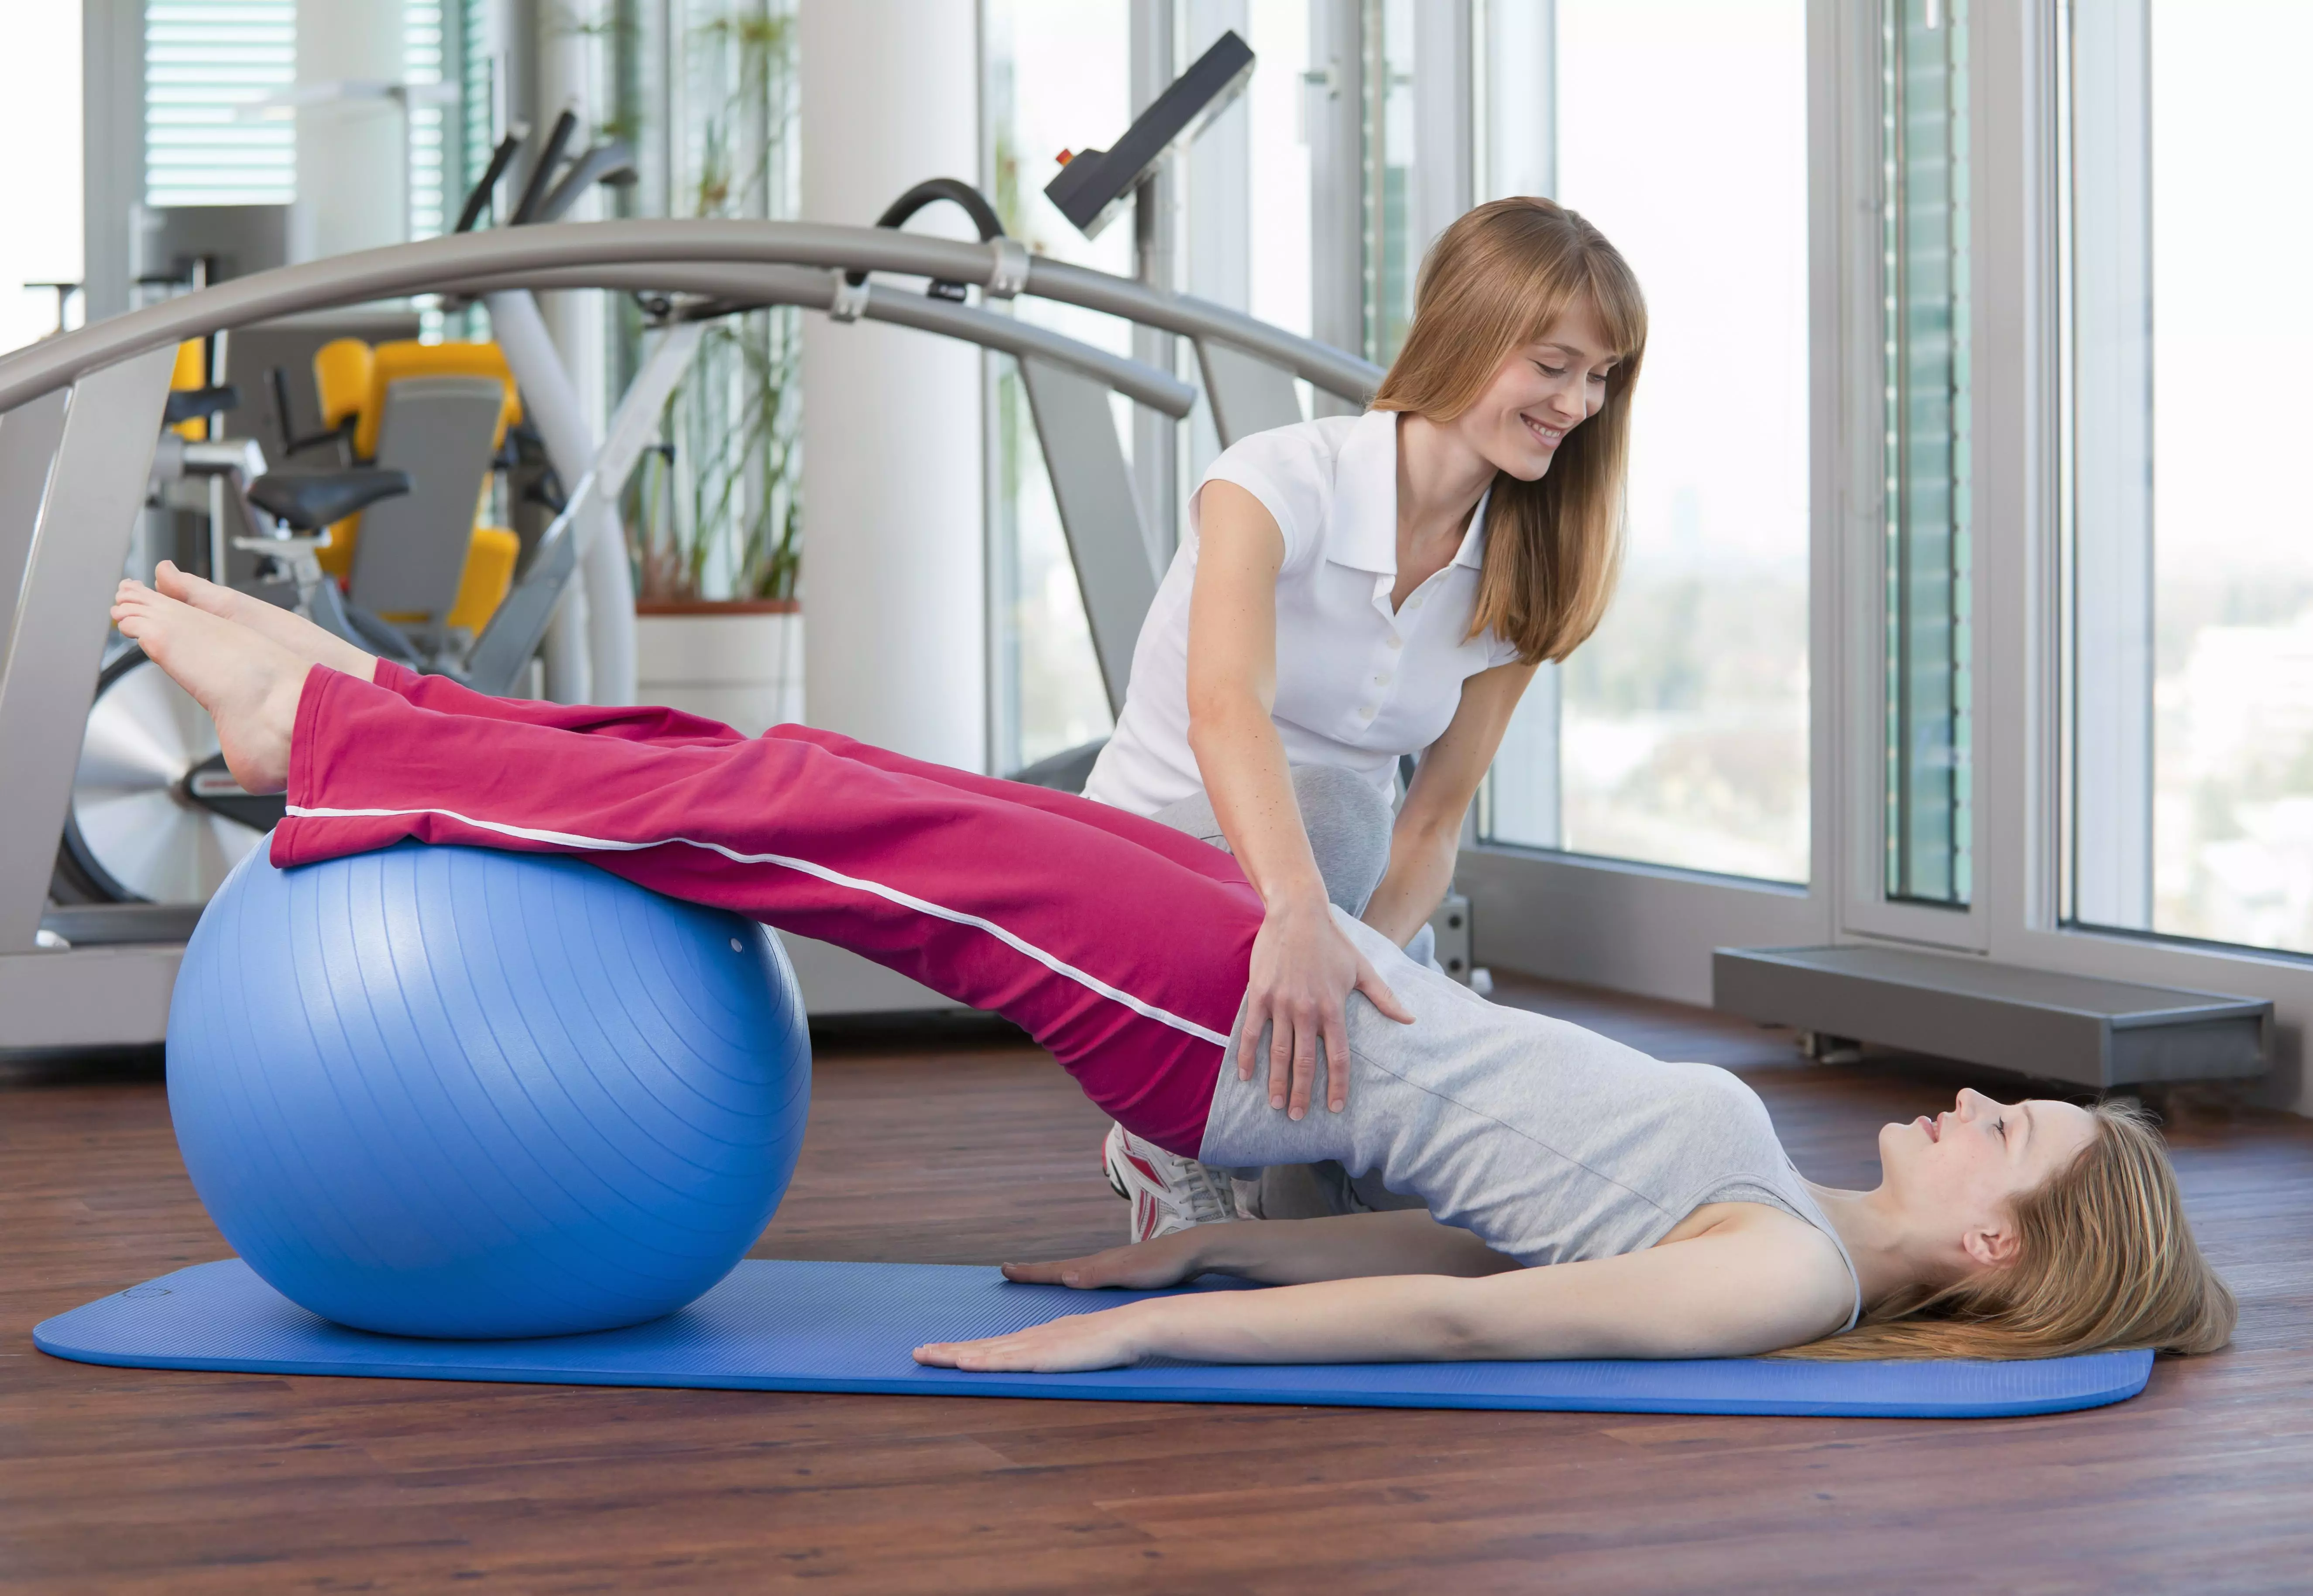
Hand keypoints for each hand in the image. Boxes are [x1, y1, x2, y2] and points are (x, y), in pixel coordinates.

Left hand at [914, 1303, 1147, 1371]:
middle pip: (981, 1345)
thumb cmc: (1109, 1341)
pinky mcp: (1044, 1356)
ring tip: (926, 1356)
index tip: (940, 1351)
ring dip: (954, 1354)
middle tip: (917, 1353)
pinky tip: (963, 1362)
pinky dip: (982, 1361)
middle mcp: (1029, 1339)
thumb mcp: (1075, 1346)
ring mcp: (1035, 1346)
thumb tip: (1042, 1355)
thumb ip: (1056, 1351)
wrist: (1131, 1328)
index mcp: (1036, 1338)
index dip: (966, 1349)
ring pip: (986, 1351)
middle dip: (947, 1350)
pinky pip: (1006, 1361)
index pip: (993, 1345)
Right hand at [998, 1231, 1205, 1290]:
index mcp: (1097, 1265)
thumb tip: (1065, 1276)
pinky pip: (1088, 1275)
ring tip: (1035, 1275)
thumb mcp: (1130, 1273)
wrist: (1193, 1251)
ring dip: (1052, 1273)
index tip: (1005, 1269)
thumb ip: (1098, 1274)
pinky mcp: (1124, 1271)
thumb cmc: (1164, 1265)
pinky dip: (1073, 1277)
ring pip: (1073, 1270)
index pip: (1057, 1269)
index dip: (1031, 1272)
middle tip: (1009, 1270)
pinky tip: (1077, 1283)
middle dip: (1034, 1271)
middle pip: (1060, 1267)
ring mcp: (1112, 1266)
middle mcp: (1100, 1263)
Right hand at [1242, 895, 1413, 1117]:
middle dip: (1301, 1093)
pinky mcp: (1260, 994)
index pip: (1337, 1057)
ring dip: (1276, 1082)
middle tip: (1297, 1117)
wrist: (1298, 912)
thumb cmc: (1333, 941)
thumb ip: (1385, 997)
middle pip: (1304, 1062)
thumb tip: (1410, 1019)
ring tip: (1275, 1104)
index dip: (1336, 1086)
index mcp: (1334, 1008)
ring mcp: (1281, 1003)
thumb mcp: (1362, 969)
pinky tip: (1245, 1076)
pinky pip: (1253, 1032)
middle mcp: (1308, 1010)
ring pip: (1278, 1052)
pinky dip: (1248, 1056)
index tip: (1334, 1108)